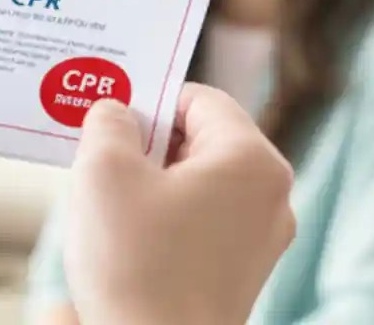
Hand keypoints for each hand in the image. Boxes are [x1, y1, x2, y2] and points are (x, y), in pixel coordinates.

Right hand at [64, 85, 295, 324]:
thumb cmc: (135, 266)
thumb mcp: (104, 171)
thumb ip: (109, 123)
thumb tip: (116, 112)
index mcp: (252, 160)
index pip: (198, 99)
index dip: (148, 102)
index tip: (109, 121)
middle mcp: (272, 196)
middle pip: (202, 140)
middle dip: (148, 145)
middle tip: (101, 160)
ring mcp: (263, 241)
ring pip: (200, 183)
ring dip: (153, 183)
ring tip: (110, 205)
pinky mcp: (243, 274)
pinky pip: (204, 222)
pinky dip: (167, 219)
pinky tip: (130, 240)